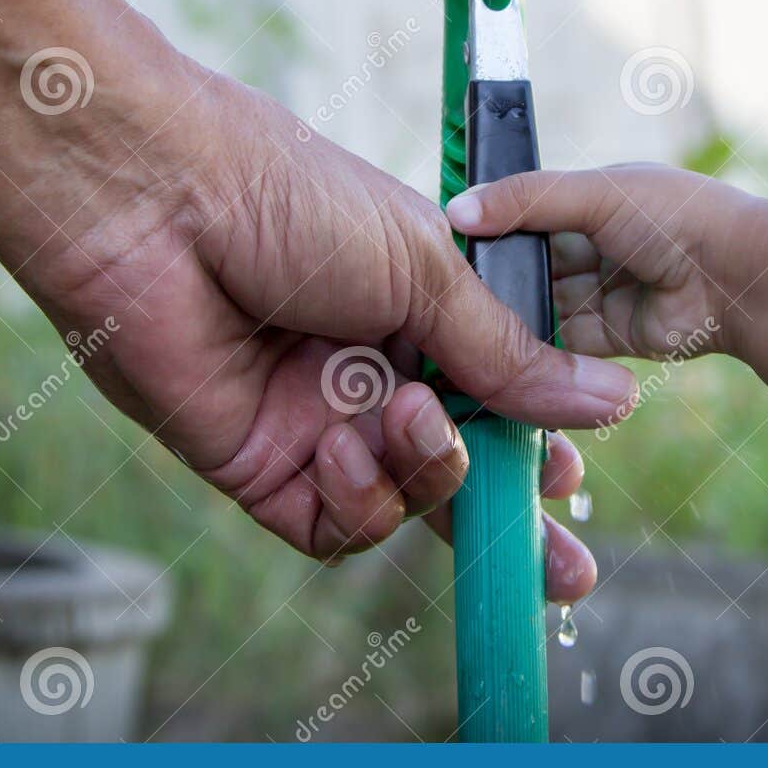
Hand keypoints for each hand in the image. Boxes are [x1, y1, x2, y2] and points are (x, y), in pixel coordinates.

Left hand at [12, 68, 635, 600]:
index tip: (572, 476)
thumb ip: (510, 354)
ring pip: (402, 500)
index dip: (536, 441)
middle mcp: (370, 369)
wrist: (156, 200)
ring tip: (407, 417)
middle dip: (510, 517)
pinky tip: (341, 446)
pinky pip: (333, 524)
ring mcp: (314, 419)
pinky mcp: (257, 463)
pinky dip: (356, 499)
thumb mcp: (427, 270)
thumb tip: (610, 400)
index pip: (495, 395)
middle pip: (455, 466)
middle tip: (564, 568)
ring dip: (424, 474)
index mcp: (419, 309)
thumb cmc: (293, 199)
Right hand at [445, 163, 765, 361]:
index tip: (441, 243)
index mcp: (590, 198)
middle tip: (449, 292)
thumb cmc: (678, 218)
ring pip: (539, 307)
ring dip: (512, 316)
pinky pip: (562, 344)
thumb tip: (456, 209)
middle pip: (525, 265)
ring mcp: (601, 291)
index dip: (486, 227)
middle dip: (495, 278)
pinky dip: (537, 349)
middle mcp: (593, 245)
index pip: (521, 212)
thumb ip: (526, 199)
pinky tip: (501, 352)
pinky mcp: (610, 336)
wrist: (740, 279)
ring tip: (468, 324)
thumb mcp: (597, 193)